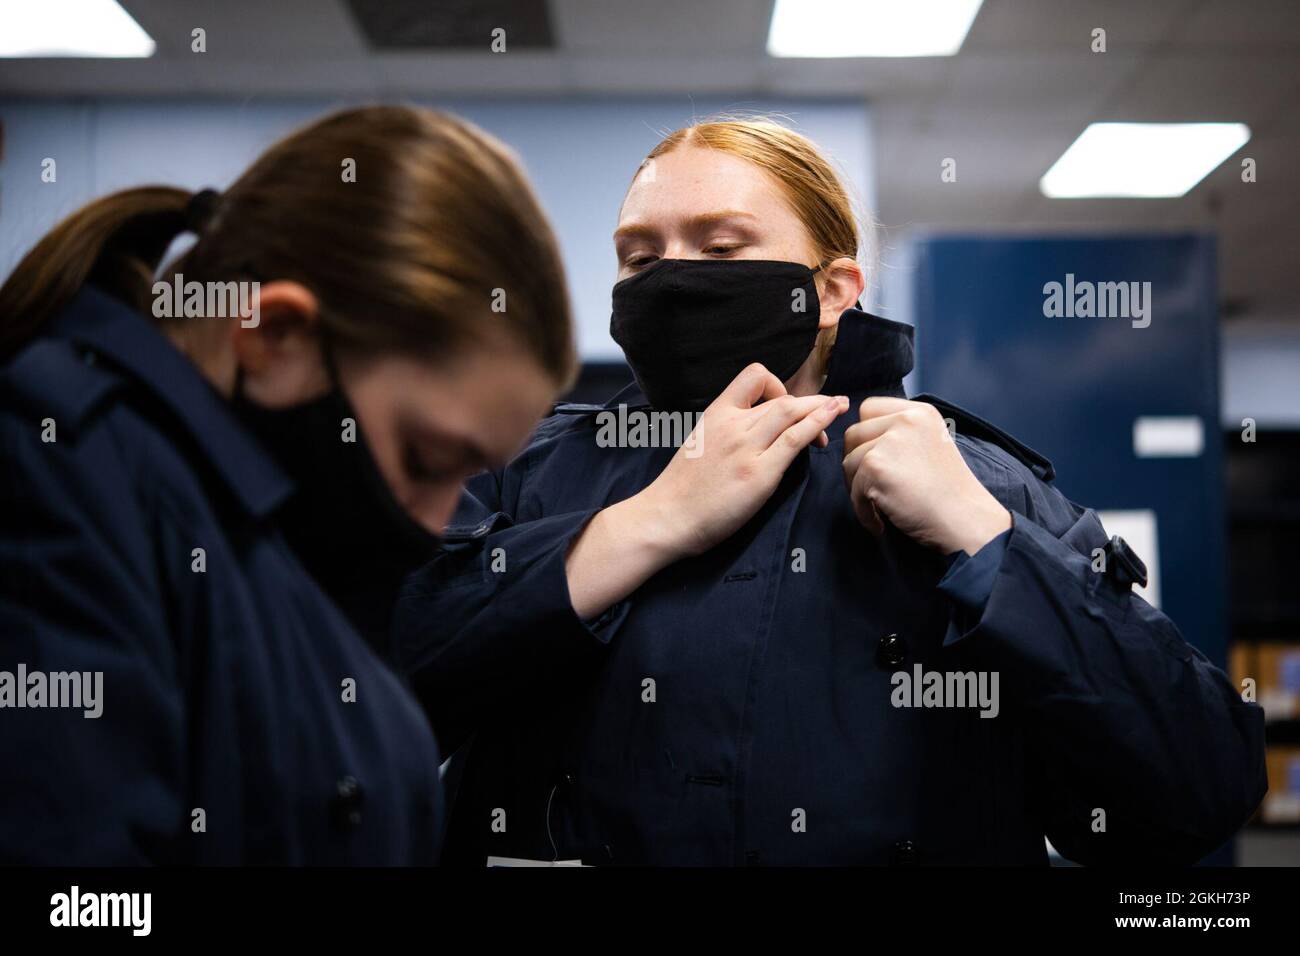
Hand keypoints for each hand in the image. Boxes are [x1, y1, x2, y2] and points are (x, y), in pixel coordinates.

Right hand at [634, 363, 849, 557]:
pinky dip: (819, 422)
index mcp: (716, 413)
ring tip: (839, 408)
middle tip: (825, 413)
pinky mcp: (760, 473)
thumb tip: (755, 430)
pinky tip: (833, 416)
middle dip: (809, 403)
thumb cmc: (681, 489)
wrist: (666, 516)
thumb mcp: (700, 443)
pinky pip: (796, 438)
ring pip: (792, 411)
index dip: (776, 384)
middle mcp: (733, 424)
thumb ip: (726, 431)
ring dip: (822, 408)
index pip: (753, 377)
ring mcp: (747, 447)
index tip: (784, 403)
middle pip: (781, 398)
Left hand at [842, 397, 1010, 555]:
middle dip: (856, 463)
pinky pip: (853, 489)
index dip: (865, 436)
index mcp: (920, 412)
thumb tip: (856, 440)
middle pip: (853, 434)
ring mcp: (890, 441)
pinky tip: (880, 524)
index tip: (874, 462)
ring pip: (848, 462)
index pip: (869, 408)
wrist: (966, 521)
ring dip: (857, 488)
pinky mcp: (876, 466)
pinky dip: (863, 512)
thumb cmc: (949, 494)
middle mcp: (906, 420)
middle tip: (872, 489)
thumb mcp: (930, 446)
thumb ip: (899, 435)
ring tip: (879, 507)